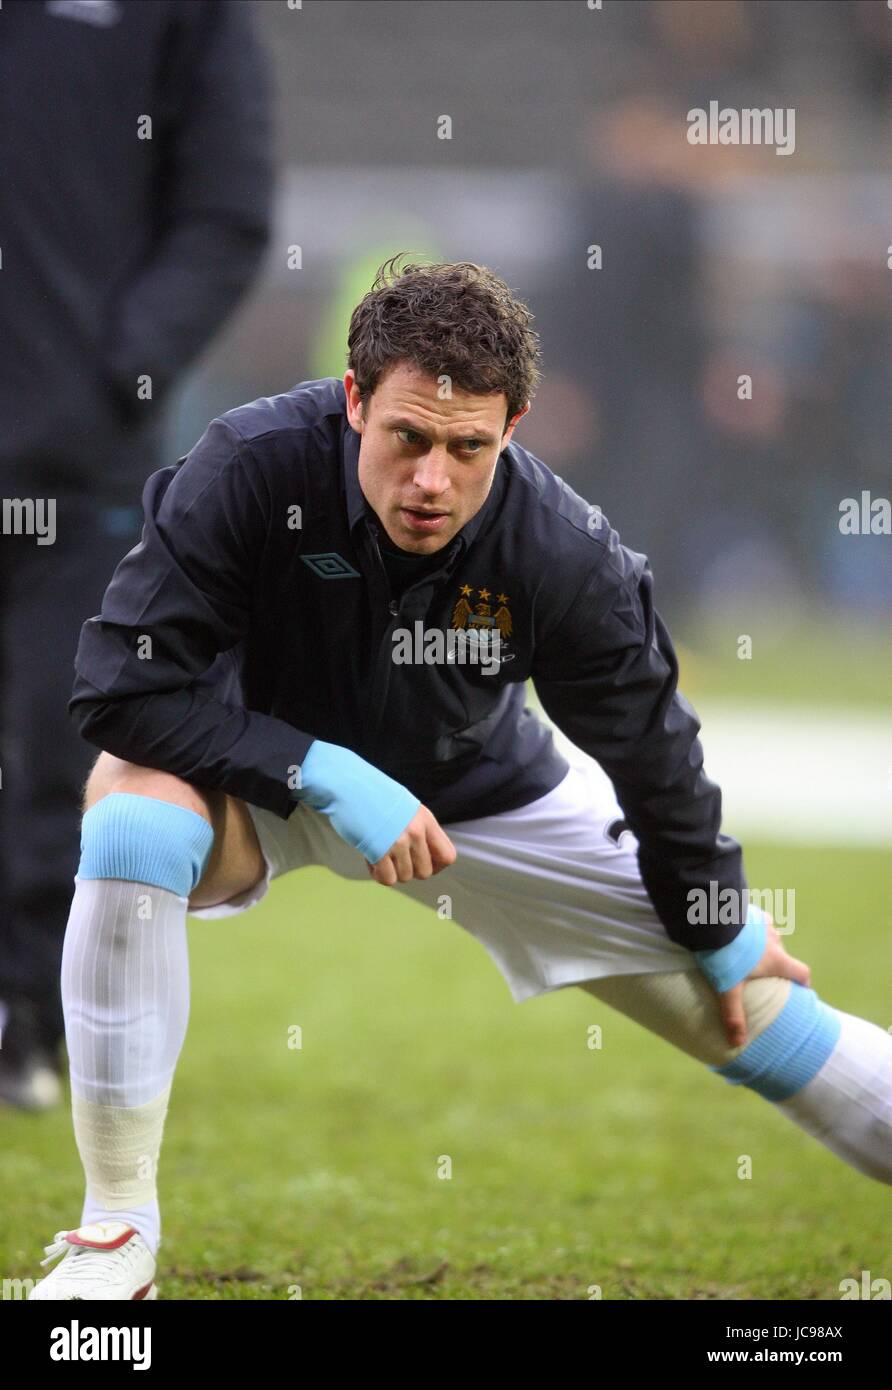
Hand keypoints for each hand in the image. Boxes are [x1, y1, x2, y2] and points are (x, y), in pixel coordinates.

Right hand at [366, 805, 456, 885]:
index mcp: (426, 820)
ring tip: (380, 853)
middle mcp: (416, 832)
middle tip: (396, 858)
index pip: (447, 856)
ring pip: (405, 877)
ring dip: (392, 870)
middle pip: (425, 872)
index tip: (422, 862)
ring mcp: (398, 842)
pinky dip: (379, 874)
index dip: (437, 865)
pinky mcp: (378, 850)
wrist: (351, 787)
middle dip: (410, 870)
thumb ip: (421, 830)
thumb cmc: (377, 798)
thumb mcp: (408, 809)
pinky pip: (387, 878)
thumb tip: (426, 856)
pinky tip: (371, 859)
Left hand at [716, 916, 810, 1048]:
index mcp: (777, 959)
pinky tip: (731, 929)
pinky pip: (753, 919)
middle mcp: (776, 939)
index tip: (801, 989)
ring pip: (768, 934)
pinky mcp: (748, 909)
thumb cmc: (725, 954)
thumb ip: (733, 1014)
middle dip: (776, 962)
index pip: (802, 972)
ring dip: (760, 942)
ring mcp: (762, 921)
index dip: (803, 982)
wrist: (712, 917)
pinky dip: (747, 926)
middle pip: (783, 954)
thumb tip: (737, 1043)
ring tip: (743, 950)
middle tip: (762, 972)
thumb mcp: (728, 988)